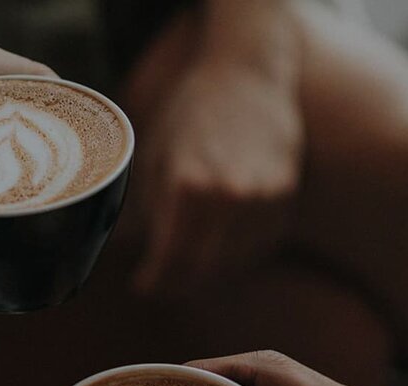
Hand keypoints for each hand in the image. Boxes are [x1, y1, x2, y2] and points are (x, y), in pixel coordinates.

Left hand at [123, 7, 302, 295]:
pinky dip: (235, 256)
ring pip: (233, 265)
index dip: (154, 282)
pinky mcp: (285, 200)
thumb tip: (122, 253)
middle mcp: (232, 198)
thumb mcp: (152, 157)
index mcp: (190, 187)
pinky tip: (216, 247)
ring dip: (206, 274)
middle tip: (159, 284)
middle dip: (177, 284)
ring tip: (185, 266)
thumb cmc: (189, 114)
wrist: (247, 76)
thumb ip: (143, 210)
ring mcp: (265, 201)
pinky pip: (258, 248)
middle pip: (203, 271)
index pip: (172, 261)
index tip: (142, 286)